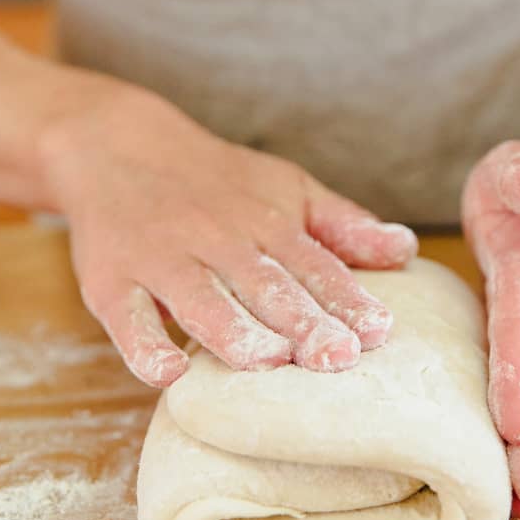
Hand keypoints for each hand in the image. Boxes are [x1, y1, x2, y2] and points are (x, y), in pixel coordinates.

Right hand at [38, 82, 417, 386]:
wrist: (117, 145)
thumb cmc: (218, 181)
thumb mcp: (286, 189)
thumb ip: (343, 225)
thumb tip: (408, 249)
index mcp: (266, 222)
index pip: (313, 265)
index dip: (345, 299)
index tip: (379, 332)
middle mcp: (217, 238)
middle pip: (263, 286)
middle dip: (302, 322)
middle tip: (337, 358)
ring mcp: (162, 259)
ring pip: (201, 299)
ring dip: (233, 331)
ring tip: (267, 361)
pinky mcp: (111, 280)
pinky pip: (126, 316)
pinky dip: (143, 344)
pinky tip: (167, 374)